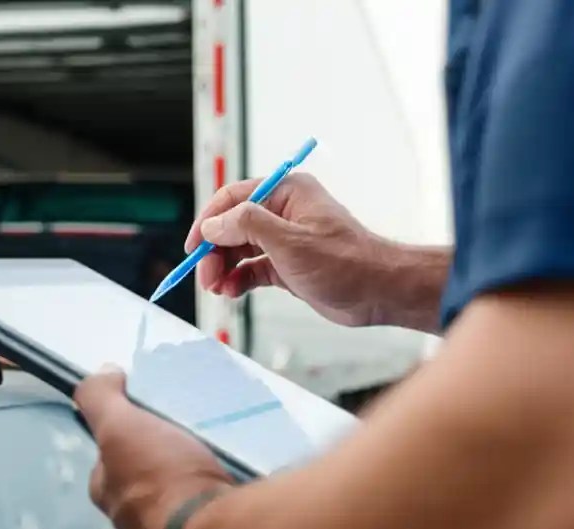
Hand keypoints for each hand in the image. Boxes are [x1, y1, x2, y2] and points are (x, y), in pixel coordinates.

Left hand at [74, 367, 233, 528]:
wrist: (217, 528)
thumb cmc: (160, 477)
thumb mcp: (118, 426)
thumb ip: (101, 399)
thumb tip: (102, 373)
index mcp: (110, 496)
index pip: (108, 456)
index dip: (121, 429)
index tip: (146, 410)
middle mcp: (136, 519)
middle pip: (147, 472)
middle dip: (163, 450)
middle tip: (186, 425)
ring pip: (182, 486)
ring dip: (196, 466)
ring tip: (216, 440)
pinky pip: (213, 497)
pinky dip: (222, 480)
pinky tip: (236, 463)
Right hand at [186, 174, 388, 327]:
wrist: (379, 292)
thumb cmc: (345, 262)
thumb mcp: (290, 242)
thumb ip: (247, 227)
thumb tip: (212, 225)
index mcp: (286, 192)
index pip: (233, 199)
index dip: (208, 222)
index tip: (194, 248)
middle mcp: (283, 211)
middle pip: (232, 226)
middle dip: (215, 251)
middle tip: (206, 278)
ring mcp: (284, 239)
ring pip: (239, 249)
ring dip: (224, 268)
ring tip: (217, 289)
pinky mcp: (287, 265)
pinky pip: (252, 268)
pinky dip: (238, 280)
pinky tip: (232, 292)